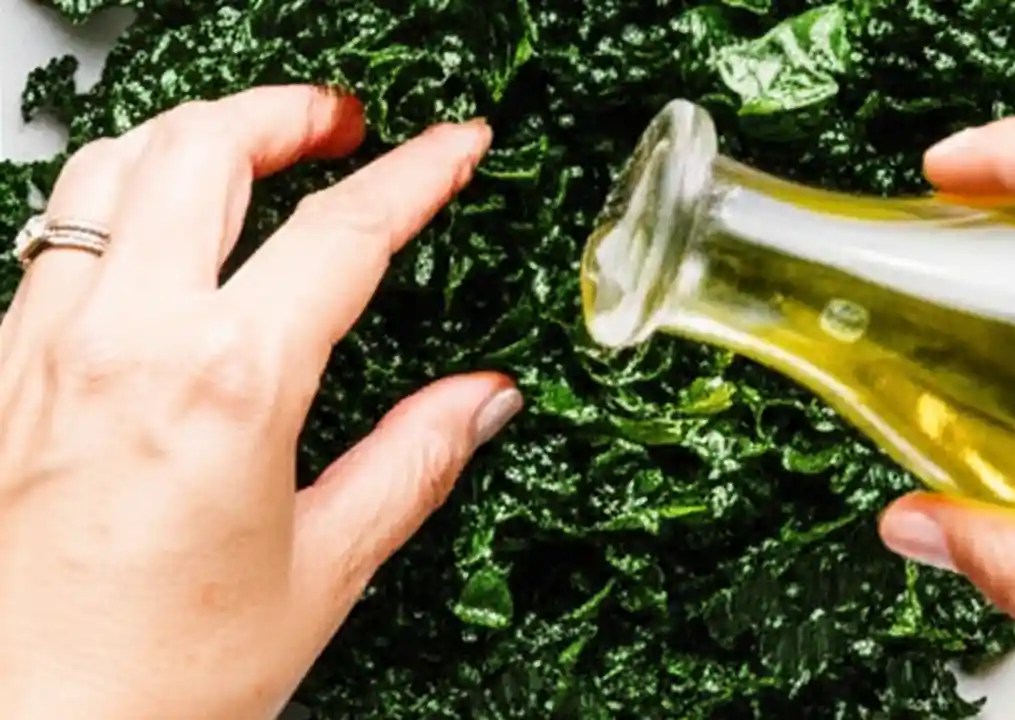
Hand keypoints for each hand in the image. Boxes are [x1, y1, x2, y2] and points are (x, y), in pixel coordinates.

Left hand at [0, 86, 522, 718]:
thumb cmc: (157, 685)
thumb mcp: (322, 570)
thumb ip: (414, 462)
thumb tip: (484, 400)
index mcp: (224, 386)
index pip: (339, 234)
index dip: (413, 175)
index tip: (452, 146)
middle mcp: (122, 344)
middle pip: (203, 150)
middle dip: (289, 111)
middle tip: (345, 122)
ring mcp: (45, 349)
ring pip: (111, 169)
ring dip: (195, 135)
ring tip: (252, 150)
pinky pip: (57, 236)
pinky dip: (122, 198)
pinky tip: (160, 235)